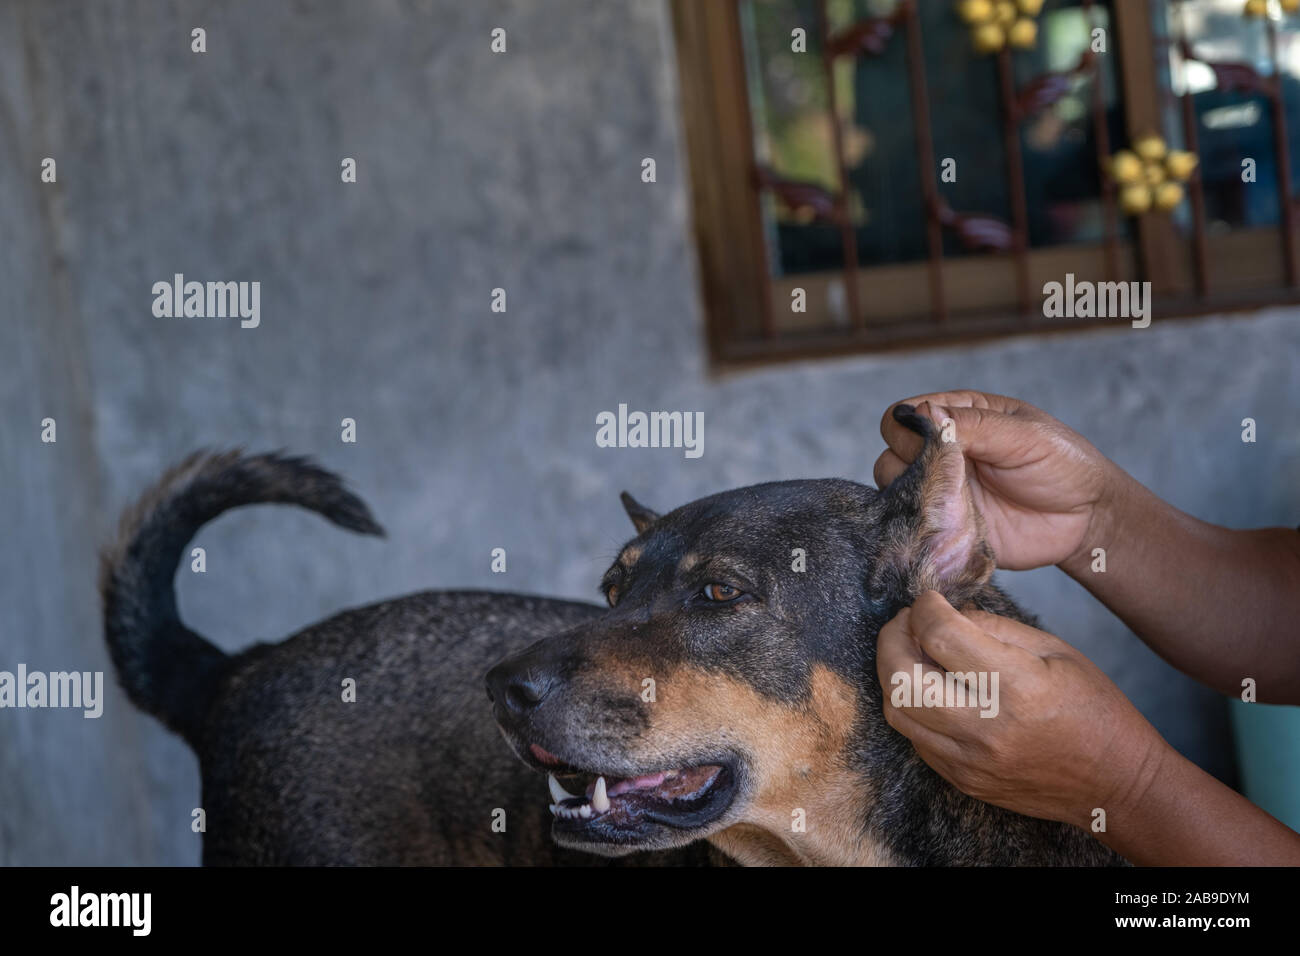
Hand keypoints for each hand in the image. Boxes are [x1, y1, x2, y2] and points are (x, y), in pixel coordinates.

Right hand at [875, 390, 1117, 570]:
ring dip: (911, 492)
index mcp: (960, 417)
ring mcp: (941, 489)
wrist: (1086, 519)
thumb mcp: (1024, 436)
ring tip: (953, 500)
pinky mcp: (945, 524)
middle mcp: (942, 452)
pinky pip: (910, 523)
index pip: (905, 414)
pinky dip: (919, 523)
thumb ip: (974, 425)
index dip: (910, 427)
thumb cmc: (1062, 465)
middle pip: (890, 448)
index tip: (941, 441)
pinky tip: (950, 523)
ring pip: (890, 485)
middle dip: (909, 459)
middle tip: (952, 473)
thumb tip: (924, 414)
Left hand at [876, 590, 1164, 827]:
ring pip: (896, 710)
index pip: (941, 636)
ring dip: (893, 672)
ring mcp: (970, 761)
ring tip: (913, 652)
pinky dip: (911, 706)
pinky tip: (931, 690)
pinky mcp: (962, 781)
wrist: (1116, 784)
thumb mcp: (1054, 650)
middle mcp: (987, 728)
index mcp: (1018, 687)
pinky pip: (913, 737)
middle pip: (900, 677)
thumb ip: (993, 627)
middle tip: (907, 622)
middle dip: (892, 637)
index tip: (929, 600)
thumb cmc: (1092, 708)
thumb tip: (945, 612)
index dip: (924, 608)